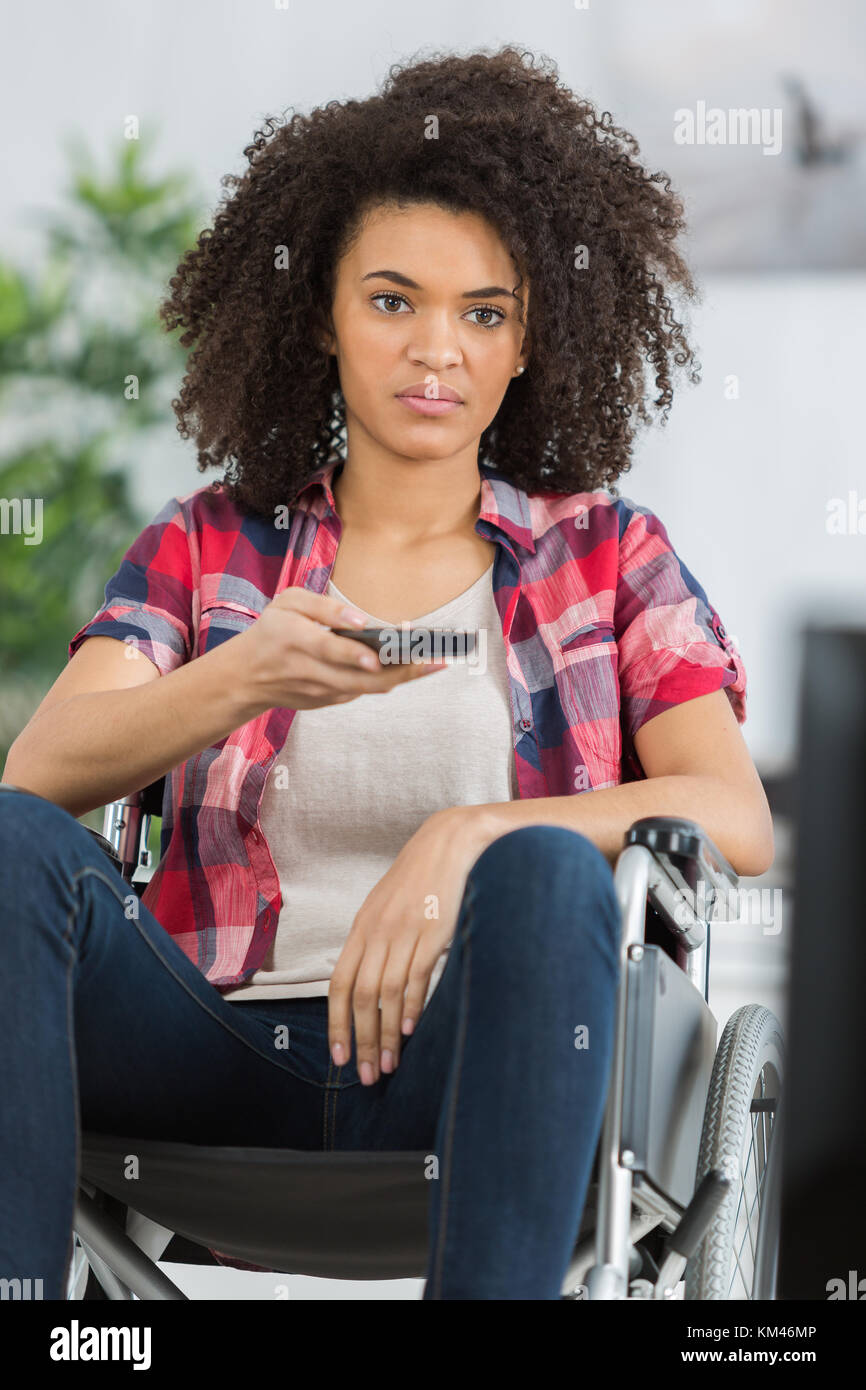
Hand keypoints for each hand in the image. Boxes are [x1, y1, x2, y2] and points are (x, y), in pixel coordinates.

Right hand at [231, 587, 447, 713]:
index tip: (380, 654)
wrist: (246, 677)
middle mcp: (310, 671)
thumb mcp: (287, 603)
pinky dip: (388, 679)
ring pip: (367, 688)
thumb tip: (362, 620)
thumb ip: (324, 607)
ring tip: (435, 661)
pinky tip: (412, 666)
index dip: (354, 653)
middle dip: (401, 671)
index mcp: (296, 640)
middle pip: (360, 677)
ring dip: (402, 676)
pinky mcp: (328, 701)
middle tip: (436, 659)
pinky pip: (362, 690)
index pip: (329, 649)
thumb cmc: (272, 631)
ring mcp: (321, 691)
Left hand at [328, 807, 491, 1082]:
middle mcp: (378, 932)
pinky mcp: (433, 932)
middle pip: (361, 997)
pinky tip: (410, 1032)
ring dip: (386, 1035)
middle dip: (361, 1040)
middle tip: (366, 1075)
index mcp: (362, 929)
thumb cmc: (420, 879)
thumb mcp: (387, 907)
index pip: (339, 985)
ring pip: (387, 994)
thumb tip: (368, 986)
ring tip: (389, 1065)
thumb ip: (375, 942)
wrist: (451, 843)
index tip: (339, 1058)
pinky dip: (411, 1007)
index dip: (337, 1025)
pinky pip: (417, 977)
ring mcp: (405, 932)